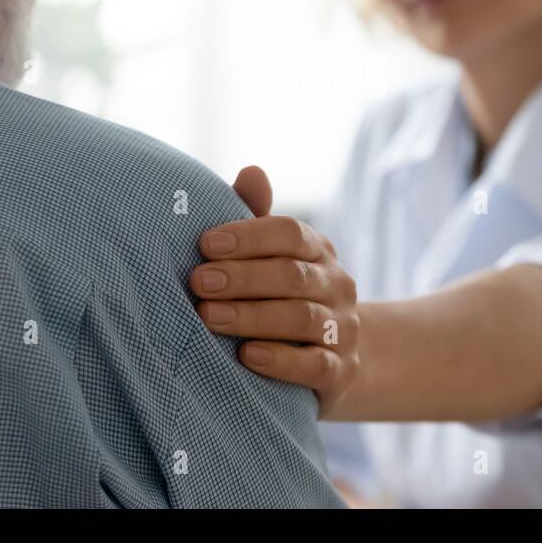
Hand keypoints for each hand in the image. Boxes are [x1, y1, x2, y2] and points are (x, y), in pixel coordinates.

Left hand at [193, 166, 359, 416]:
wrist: (333, 360)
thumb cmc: (282, 298)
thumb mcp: (271, 258)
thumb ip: (256, 219)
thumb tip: (251, 171)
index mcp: (318, 251)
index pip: (290, 234)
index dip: (249, 236)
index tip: (205, 243)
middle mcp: (337, 285)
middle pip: (292, 275)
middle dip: (242, 277)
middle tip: (198, 282)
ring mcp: (343, 329)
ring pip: (302, 318)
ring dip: (252, 316)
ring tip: (209, 315)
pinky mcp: (341, 371)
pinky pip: (315, 364)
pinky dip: (281, 360)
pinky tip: (247, 355)